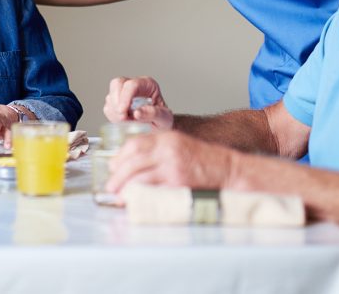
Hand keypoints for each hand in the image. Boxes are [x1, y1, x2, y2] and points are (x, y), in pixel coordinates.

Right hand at [103, 77, 172, 128]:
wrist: (158, 127)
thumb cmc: (162, 120)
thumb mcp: (164, 118)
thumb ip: (153, 114)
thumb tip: (137, 112)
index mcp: (148, 85)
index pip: (132, 84)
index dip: (125, 97)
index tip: (123, 112)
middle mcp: (134, 86)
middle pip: (117, 83)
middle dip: (116, 101)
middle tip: (122, 118)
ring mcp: (123, 93)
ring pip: (110, 96)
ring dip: (115, 112)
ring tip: (128, 122)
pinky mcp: (116, 103)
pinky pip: (108, 108)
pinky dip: (113, 117)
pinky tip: (124, 122)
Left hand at [105, 130, 237, 195]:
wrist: (228, 169)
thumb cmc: (204, 159)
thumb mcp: (180, 145)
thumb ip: (159, 150)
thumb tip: (134, 163)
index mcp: (166, 137)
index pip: (134, 143)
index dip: (120, 156)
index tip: (113, 166)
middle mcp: (167, 149)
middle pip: (133, 160)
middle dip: (117, 174)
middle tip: (110, 185)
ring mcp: (172, 165)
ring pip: (139, 175)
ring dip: (124, 186)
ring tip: (118, 195)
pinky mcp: (177, 181)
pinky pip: (152, 188)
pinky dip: (139, 194)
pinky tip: (133, 199)